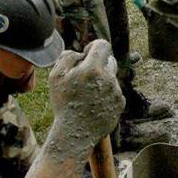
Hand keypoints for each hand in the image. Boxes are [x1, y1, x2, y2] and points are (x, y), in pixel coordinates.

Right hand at [43, 40, 123, 155]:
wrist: (74, 133)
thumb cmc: (63, 103)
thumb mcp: (56, 76)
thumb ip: (67, 56)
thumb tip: (81, 53)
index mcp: (93, 69)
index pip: (103, 45)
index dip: (94, 46)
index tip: (87, 54)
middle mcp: (109, 79)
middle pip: (110, 60)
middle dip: (98, 64)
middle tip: (85, 77)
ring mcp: (117, 92)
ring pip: (112, 77)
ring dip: (102, 80)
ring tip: (87, 94)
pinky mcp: (121, 104)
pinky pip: (115, 92)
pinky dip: (106, 94)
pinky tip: (94, 104)